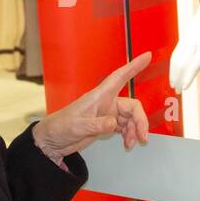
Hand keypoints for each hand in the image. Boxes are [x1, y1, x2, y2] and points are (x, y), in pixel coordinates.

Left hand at [33, 52, 151, 156]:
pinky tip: (127, 143)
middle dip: (140, 120)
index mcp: (98, 96)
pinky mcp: (106, 125)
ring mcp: (107, 114)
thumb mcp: (77, 127)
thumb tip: (114, 124)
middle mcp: (105, 103)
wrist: (52, 141)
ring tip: (131, 144)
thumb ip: (96, 125)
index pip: (119, 77)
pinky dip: (129, 134)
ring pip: (130, 118)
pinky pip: (125, 127)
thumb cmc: (60, 127)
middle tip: (143, 137)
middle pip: (132, 106)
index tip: (147, 56)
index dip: (133, 66)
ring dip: (135, 130)